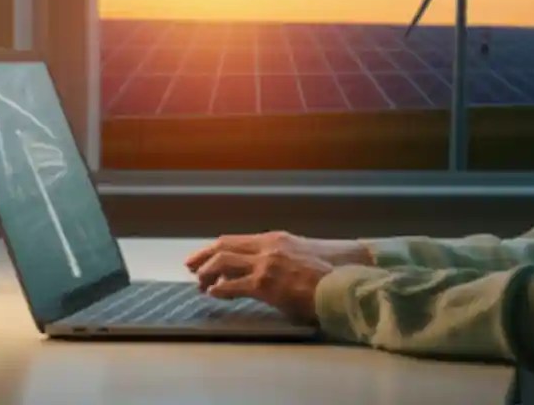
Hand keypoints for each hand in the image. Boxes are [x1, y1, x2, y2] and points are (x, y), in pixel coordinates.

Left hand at [184, 231, 372, 323]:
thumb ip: (281, 256)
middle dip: (202, 256)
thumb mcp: (301, 255)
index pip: (235, 239)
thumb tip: (265, 267)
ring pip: (223, 262)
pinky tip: (214, 294)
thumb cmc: (328, 272)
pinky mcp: (265, 284)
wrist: (343, 282)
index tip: (201, 256)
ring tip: (200, 284)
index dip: (214, 248)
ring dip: (206, 273)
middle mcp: (267, 247)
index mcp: (275, 239)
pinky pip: (232, 285)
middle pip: (223, 246)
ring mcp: (265, 264)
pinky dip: (219, 289)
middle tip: (190, 267)